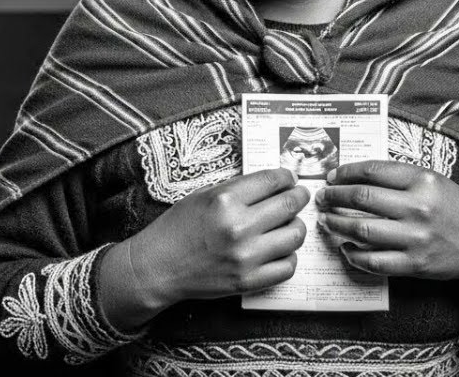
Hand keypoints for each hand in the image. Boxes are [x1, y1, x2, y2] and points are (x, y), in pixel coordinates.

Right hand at [102, 168, 308, 329]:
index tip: (289, 179)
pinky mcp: (248, 281)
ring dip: (296, 226)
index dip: (287, 177)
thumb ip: (237, 189)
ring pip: (295, 236)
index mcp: (225, 200)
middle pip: (289, 205)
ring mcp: (245, 256)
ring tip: (289, 225)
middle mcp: (238, 226)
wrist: (158, 267)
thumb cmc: (177, 228)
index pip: (273, 180)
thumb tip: (272, 183)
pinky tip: (279, 251)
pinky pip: (288, 267)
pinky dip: (289, 256)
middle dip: (300, 197)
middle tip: (299, 196)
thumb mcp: (202, 195)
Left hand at [316, 160, 458, 302]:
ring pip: (361, 229)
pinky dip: (353, 254)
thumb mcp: (434, 181)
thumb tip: (354, 176)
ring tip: (325, 220)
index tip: (331, 176)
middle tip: (322, 197)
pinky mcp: (414, 264)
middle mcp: (419, 208)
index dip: (345, 172)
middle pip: (362, 198)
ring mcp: (416, 238)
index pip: (373, 170)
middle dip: (333, 196)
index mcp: (423, 180)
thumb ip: (399, 177)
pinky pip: (373, 261)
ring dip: (336, 224)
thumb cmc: (454, 209)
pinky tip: (345, 247)